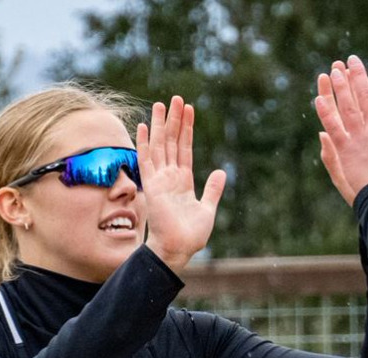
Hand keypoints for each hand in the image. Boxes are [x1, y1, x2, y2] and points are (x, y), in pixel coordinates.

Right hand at [138, 96, 227, 272]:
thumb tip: (221, 171)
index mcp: (183, 181)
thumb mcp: (207, 209)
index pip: (185, 148)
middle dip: (175, 120)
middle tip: (177, 98)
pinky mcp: (152, 186)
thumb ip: (213, 190)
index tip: (189, 110)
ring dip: (161, 125)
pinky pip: (147, 160)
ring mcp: (160, 180)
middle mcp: (170, 177)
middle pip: (172, 142)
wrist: (178, 249)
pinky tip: (146, 126)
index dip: (187, 129)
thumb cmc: (191, 235)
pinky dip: (145, 143)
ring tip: (162, 104)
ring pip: (160, 146)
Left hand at [312, 56, 367, 204]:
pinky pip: (334, 127)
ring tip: (334, 70)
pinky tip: (319, 98)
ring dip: (341, 87)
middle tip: (351, 59)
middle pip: (366, 96)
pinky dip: (326, 113)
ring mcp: (360, 138)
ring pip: (348, 107)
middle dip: (358, 76)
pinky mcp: (346, 149)